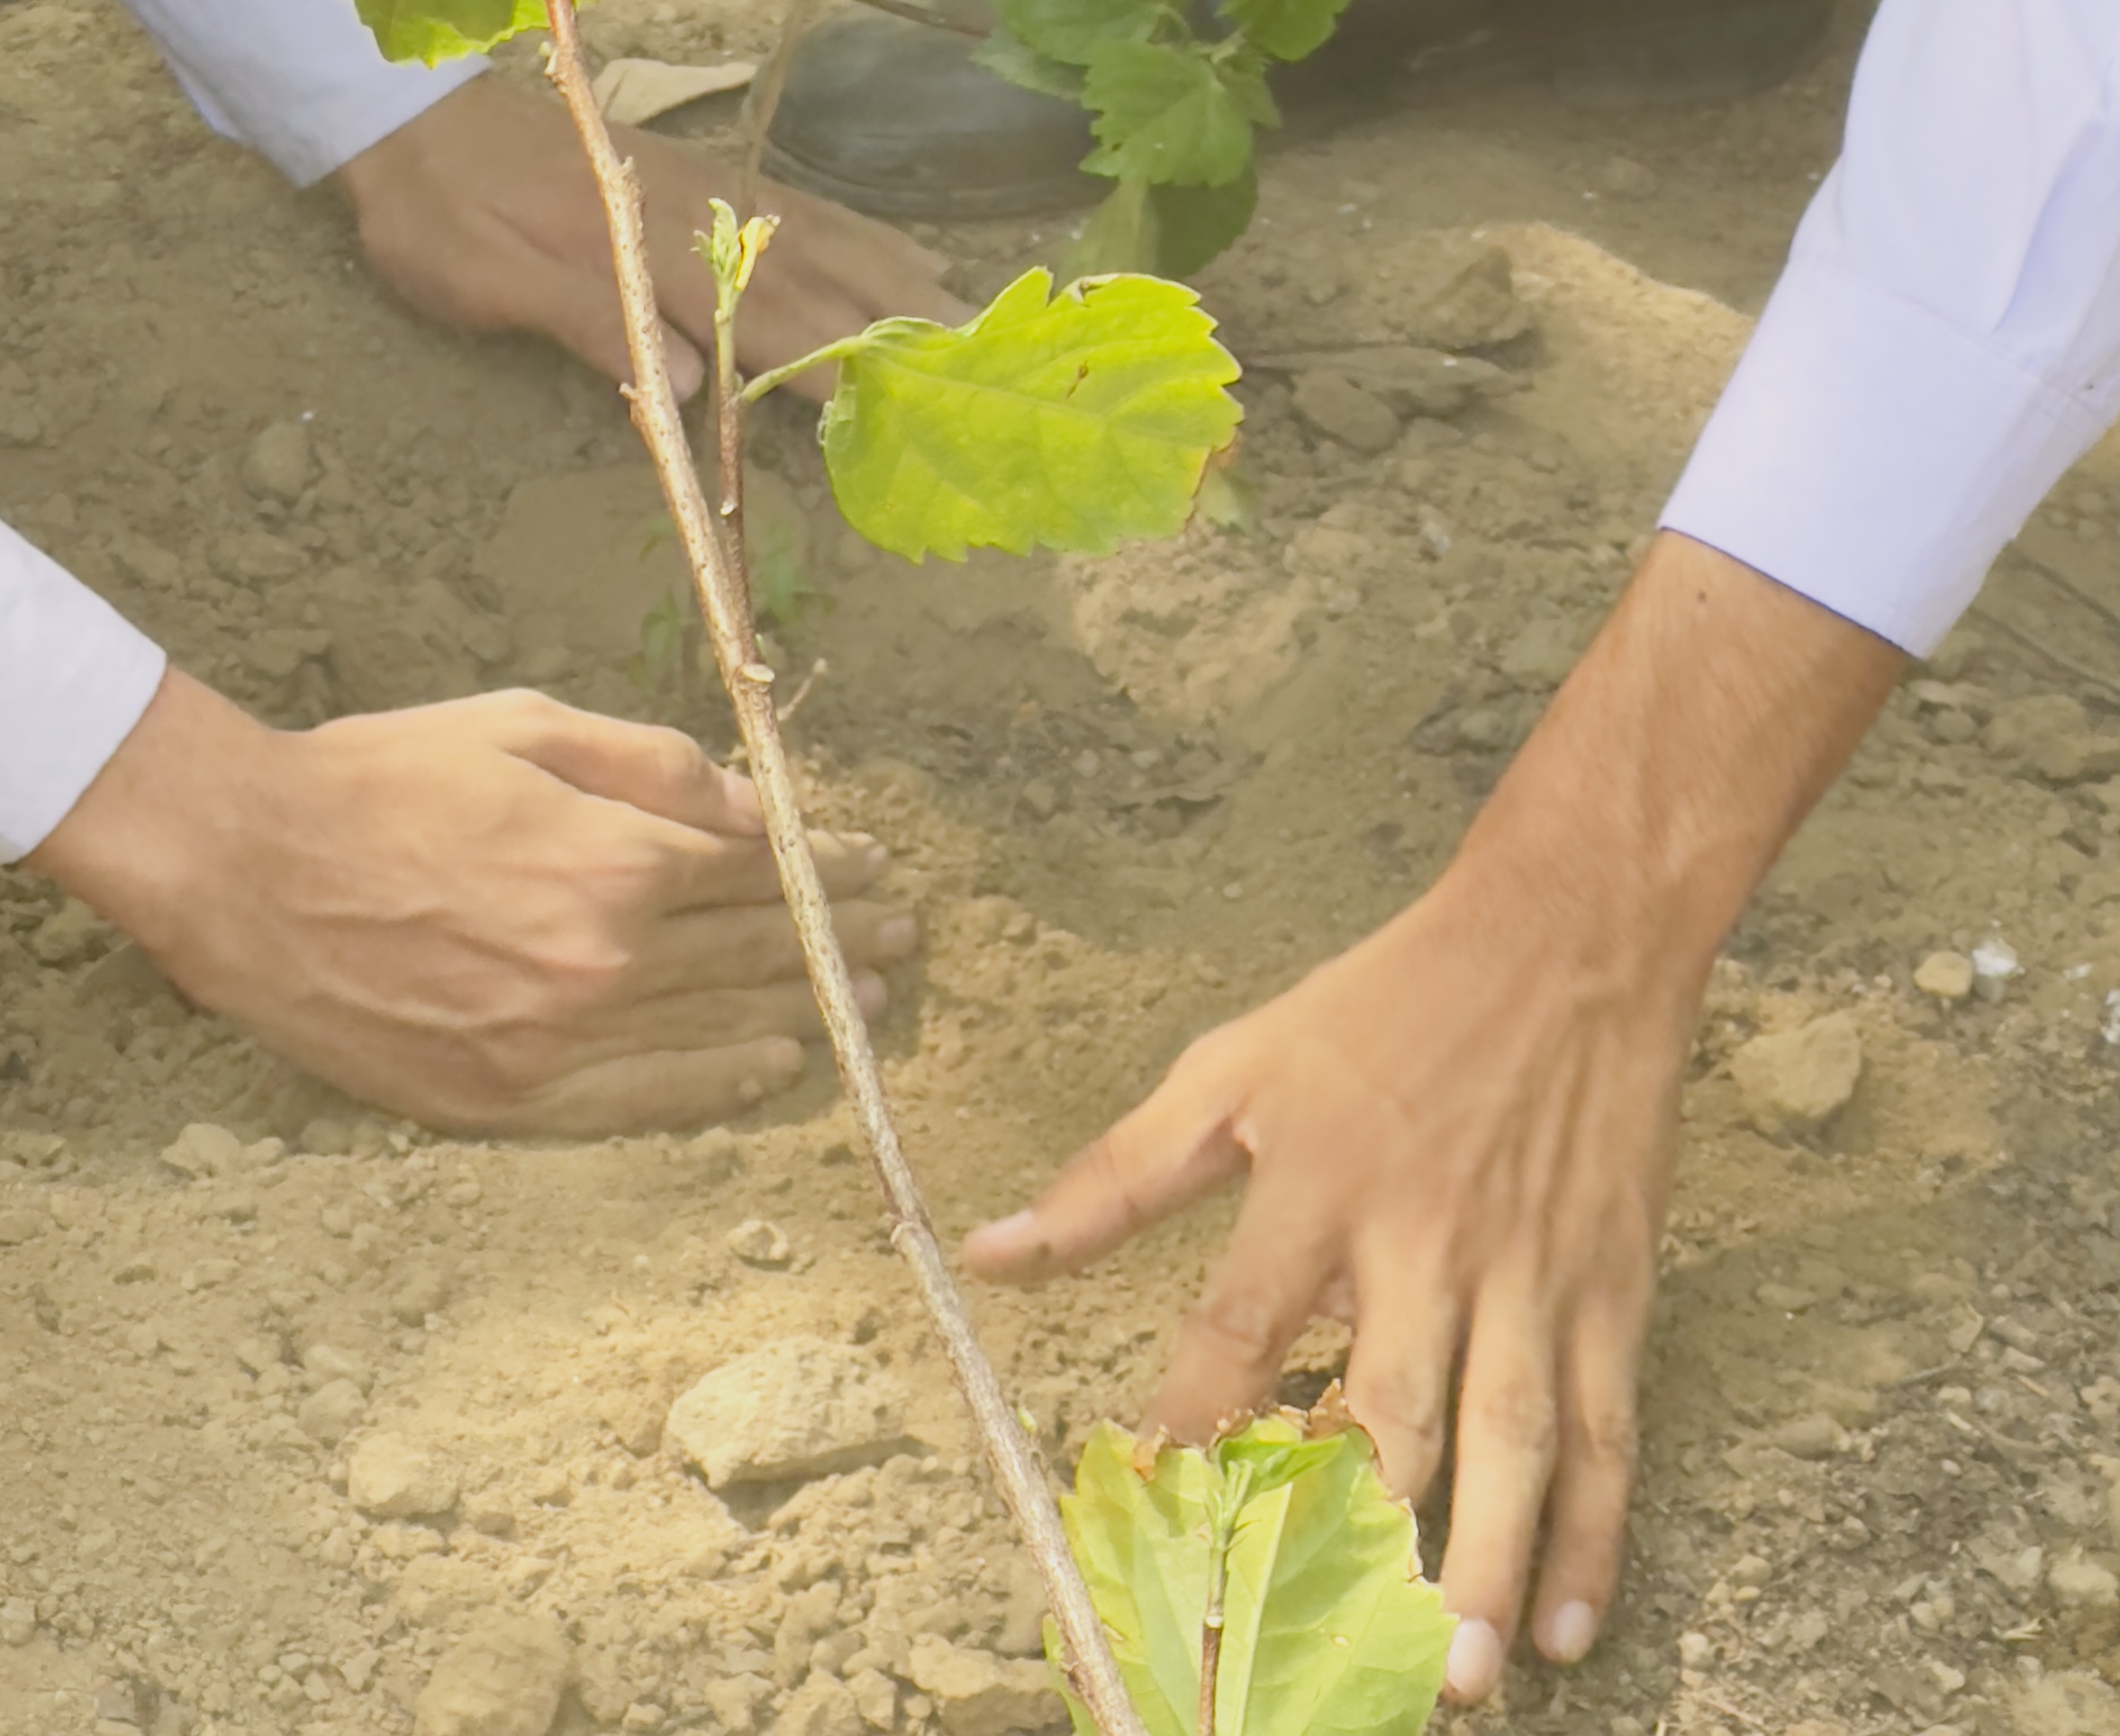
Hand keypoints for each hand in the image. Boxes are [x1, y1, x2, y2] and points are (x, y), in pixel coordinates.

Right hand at [33, 671, 918, 1131]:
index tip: (874, 864)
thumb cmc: (382, 776)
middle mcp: (603, 959)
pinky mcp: (507, 1099)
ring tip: (869, 1002)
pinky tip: (769, 1069)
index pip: (755, 870)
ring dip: (804, 1012)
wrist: (247, 869)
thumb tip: (749, 804)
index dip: (826, 866)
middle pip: (753, 953)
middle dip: (838, 939)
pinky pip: (642, 1101)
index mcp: (612, 857)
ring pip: (715, 1030)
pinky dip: (716, 1086)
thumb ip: (649, 767)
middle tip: (901, 936)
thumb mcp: (525, 727)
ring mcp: (557, 1040)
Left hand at [339, 71, 964, 400]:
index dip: (824, 365)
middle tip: (971, 361)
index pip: (755, 316)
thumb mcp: (487, 280)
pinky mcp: (692, 173)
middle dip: (891, 321)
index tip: (891, 405)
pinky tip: (888, 252)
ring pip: (817, 235)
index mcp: (646, 248)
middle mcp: (692, 212)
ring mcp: (700, 187)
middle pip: (811, 273)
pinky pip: (795, 207)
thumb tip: (689, 384)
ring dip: (890, 275)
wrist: (407, 116)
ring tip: (961, 310)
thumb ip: (585, 320)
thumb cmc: (442, 217)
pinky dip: (856, 233)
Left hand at [964, 539, 1902, 1697]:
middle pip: (1385, 1408)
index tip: (1141, 1524)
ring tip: (1450, 1684)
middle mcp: (1423, 1239)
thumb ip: (1117, 1173)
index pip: (1234, 1326)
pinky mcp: (1609, 1291)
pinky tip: (1564, 1631)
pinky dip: (1592, 1536)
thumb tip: (990, 1253)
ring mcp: (1526, 1273)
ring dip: (1481, 1568)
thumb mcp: (1234, 1061)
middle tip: (1311, 1657)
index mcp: (1317, 1180)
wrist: (1564, 937)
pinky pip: (1604, 1432)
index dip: (1185, 1428)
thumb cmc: (1381, 1005)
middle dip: (1349, 1541)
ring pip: (1508, 1442)